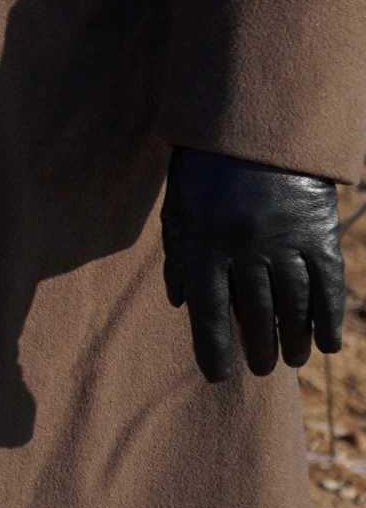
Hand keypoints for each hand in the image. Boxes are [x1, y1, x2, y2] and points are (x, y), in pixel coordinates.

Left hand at [161, 147, 344, 381]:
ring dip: (294, 338)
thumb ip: (178, 257)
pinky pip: (328, 286)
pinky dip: (329, 318)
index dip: (213, 348)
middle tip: (262, 368)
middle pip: (256, 313)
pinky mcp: (318, 234)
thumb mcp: (177, 210)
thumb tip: (180, 304)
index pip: (209, 311)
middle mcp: (245, 248)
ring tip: (291, 359)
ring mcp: (285, 241)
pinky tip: (326, 343)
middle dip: (258, 346)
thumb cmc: (204, 173)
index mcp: (204, 243)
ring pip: (294, 305)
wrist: (252, 130)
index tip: (218, 377)